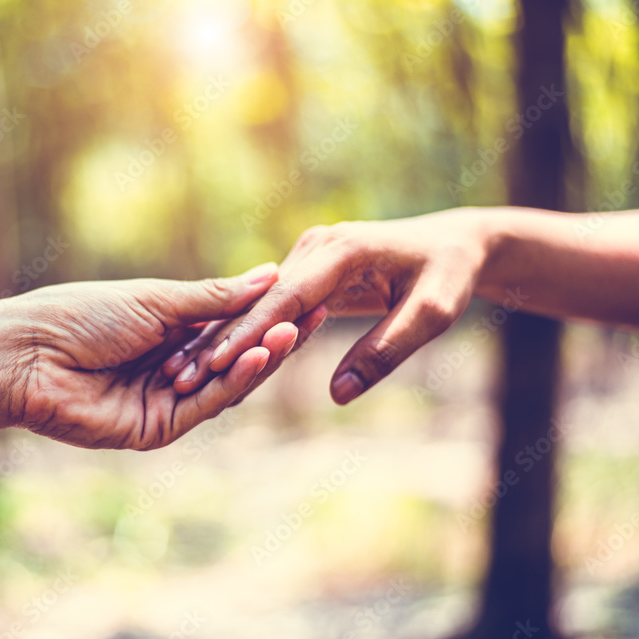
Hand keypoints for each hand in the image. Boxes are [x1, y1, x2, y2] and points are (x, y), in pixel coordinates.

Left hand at [7, 264, 322, 449]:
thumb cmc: (83, 315)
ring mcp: (166, 402)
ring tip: (291, 334)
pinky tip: (256, 359)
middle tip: (314, 316)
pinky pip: (203, 407)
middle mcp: (172, 368)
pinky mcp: (156, 430)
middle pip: (234, 359)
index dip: (266, 314)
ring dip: (258, 361)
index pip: (230, 327)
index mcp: (169, 333)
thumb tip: (268, 274)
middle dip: (272, 339)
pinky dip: (231, 384)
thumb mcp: (158, 300)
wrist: (30, 353)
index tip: (305, 295)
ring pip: (223, 385)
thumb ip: (215, 298)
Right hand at [163, 209, 491, 404]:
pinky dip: (246, 332)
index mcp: (343, 250)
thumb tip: (339, 394)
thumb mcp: (432, 315)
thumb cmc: (450, 277)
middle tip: (180, 378)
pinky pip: (274, 305)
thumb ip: (385, 351)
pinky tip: (215, 361)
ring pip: (260, 304)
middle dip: (221, 340)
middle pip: (260, 301)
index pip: (286, 298)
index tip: (213, 365)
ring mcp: (311, 254)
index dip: (248, 333)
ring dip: (224, 338)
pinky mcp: (311, 267)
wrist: (457, 244)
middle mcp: (318, 245)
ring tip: (184, 374)